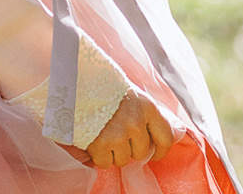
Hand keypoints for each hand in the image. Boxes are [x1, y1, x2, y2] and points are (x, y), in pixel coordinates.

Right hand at [60, 91, 174, 169]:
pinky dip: (99, 156)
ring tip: (104, 136)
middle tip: (119, 137)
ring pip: (123, 160)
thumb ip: (146, 115)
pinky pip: (105, 162)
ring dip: (114, 152)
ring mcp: (118, 134)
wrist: (76, 80)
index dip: (161, 150)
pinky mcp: (99, 144)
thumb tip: (155, 138)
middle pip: (142, 152)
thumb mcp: (133, 95)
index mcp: (147, 108)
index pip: (166, 138)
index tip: (155, 153)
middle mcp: (136, 122)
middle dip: (131, 148)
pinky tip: (94, 141)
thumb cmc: (105, 87)